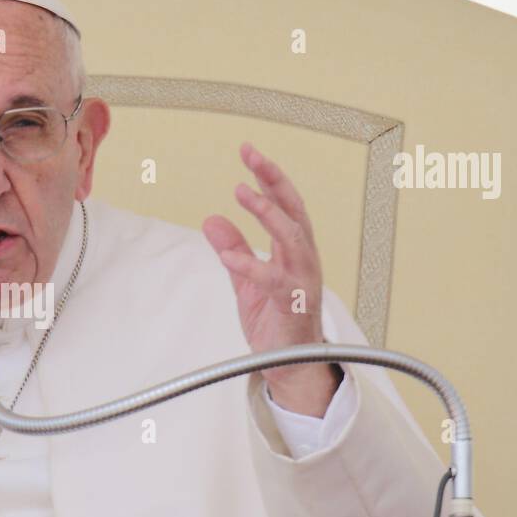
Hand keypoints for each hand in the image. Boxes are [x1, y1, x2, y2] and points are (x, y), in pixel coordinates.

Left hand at [202, 142, 340, 416]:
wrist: (290, 364)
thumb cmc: (275, 321)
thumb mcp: (246, 279)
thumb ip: (234, 249)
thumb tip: (212, 220)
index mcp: (294, 249)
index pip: (284, 203)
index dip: (268, 176)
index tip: (248, 151)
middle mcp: (304, 257)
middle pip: (293, 208)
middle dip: (273, 178)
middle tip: (250, 154)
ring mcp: (302, 279)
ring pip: (291, 236)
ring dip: (267, 212)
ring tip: (242, 192)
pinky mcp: (292, 303)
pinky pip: (272, 280)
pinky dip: (250, 266)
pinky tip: (228, 256)